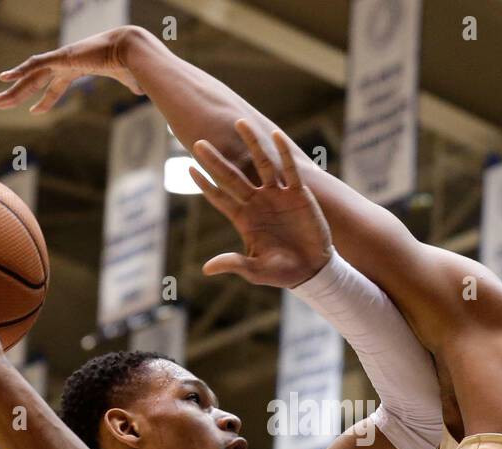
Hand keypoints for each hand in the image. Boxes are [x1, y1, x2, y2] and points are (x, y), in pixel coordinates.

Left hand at [0, 27, 142, 112]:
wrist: (132, 48)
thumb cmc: (132, 63)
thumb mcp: (128, 78)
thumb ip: (131, 83)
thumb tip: (142, 91)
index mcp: (77, 68)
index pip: (55, 86)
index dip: (44, 100)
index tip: (34, 112)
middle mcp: (65, 63)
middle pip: (35, 81)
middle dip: (17, 93)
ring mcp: (61, 59)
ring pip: (30, 76)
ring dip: (13, 88)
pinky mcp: (62, 57)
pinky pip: (36, 65)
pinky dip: (20, 71)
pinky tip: (5, 78)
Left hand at [190, 120, 332, 288]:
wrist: (312, 269)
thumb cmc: (282, 272)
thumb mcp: (255, 270)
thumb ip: (233, 263)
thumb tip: (206, 269)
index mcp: (244, 218)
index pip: (219, 197)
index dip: (205, 184)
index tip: (189, 169)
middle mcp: (257, 202)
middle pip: (232, 176)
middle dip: (216, 160)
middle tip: (198, 143)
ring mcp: (277, 196)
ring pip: (261, 164)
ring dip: (251, 144)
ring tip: (240, 122)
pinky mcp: (298, 194)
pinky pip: (289, 170)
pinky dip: (283, 153)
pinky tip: (275, 135)